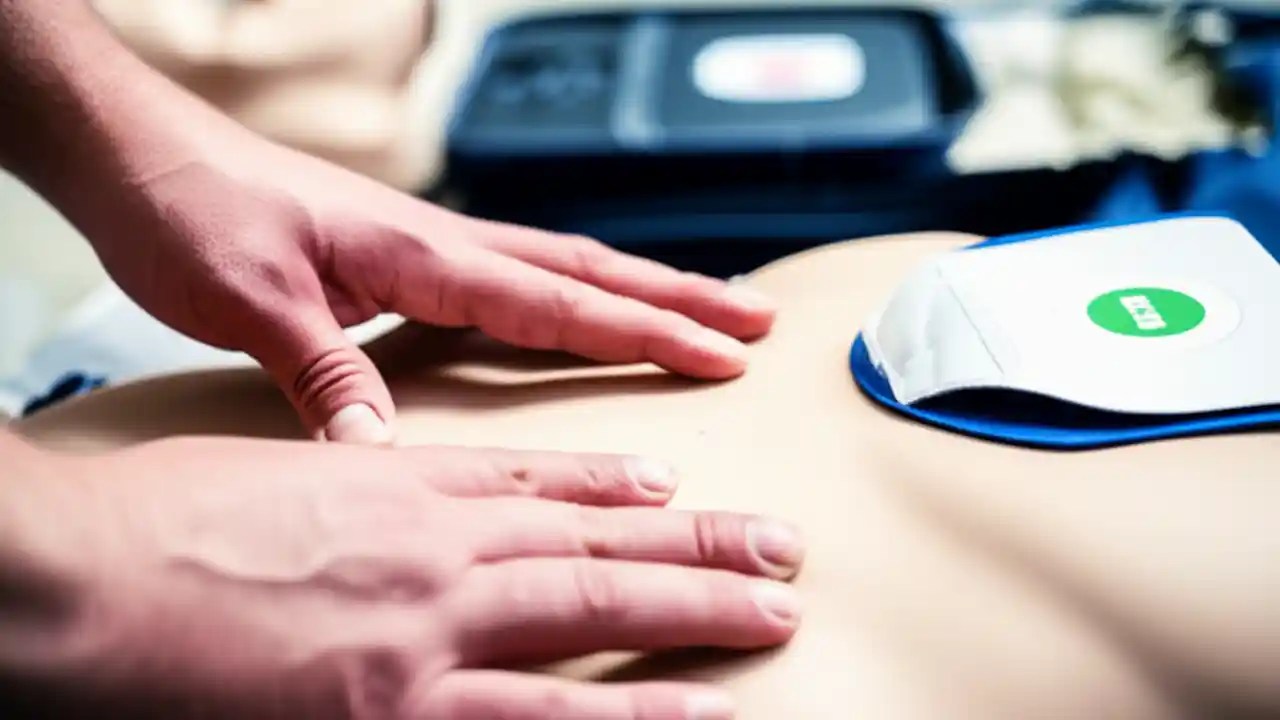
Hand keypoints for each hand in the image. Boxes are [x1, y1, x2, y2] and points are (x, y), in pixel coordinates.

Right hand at [11, 438, 803, 718]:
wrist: (81, 576)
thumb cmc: (154, 524)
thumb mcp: (268, 476)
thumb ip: (349, 486)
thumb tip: (381, 490)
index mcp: (399, 487)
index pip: (534, 478)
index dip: (613, 482)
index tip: (670, 484)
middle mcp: (436, 547)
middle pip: (596, 536)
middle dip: (700, 540)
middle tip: (783, 541)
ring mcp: (429, 627)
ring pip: (595, 606)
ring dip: (698, 606)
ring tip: (778, 609)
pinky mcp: (399, 709)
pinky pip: (543, 715)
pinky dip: (629, 715)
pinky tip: (697, 715)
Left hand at [79, 109, 774, 444]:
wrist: (139, 156)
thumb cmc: (190, 213)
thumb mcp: (246, 301)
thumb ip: (323, 373)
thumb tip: (384, 453)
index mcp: (421, 253)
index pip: (559, 299)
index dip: (645, 330)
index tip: (722, 351)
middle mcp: (439, 244)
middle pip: (586, 271)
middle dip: (677, 299)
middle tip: (756, 321)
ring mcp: (425, 246)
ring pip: (558, 268)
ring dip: (635, 291)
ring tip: (700, 312)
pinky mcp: (400, 257)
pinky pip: (513, 277)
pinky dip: (571, 295)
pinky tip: (577, 313)